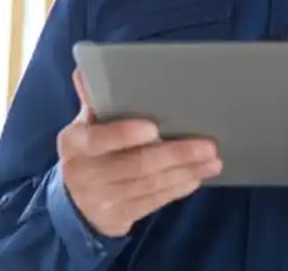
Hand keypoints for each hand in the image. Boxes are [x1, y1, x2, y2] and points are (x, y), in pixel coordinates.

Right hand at [56, 68, 222, 236]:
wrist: (75, 203)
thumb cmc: (88, 152)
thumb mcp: (84, 126)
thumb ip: (93, 100)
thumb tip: (85, 69)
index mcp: (75, 145)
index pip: (100, 139)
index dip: (125, 135)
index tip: (154, 128)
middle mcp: (86, 174)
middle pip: (137, 165)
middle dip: (176, 155)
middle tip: (208, 145)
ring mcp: (103, 200)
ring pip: (151, 185)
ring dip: (186, 172)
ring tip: (213, 160)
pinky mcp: (119, 217)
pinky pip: (154, 202)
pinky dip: (178, 188)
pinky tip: (197, 177)